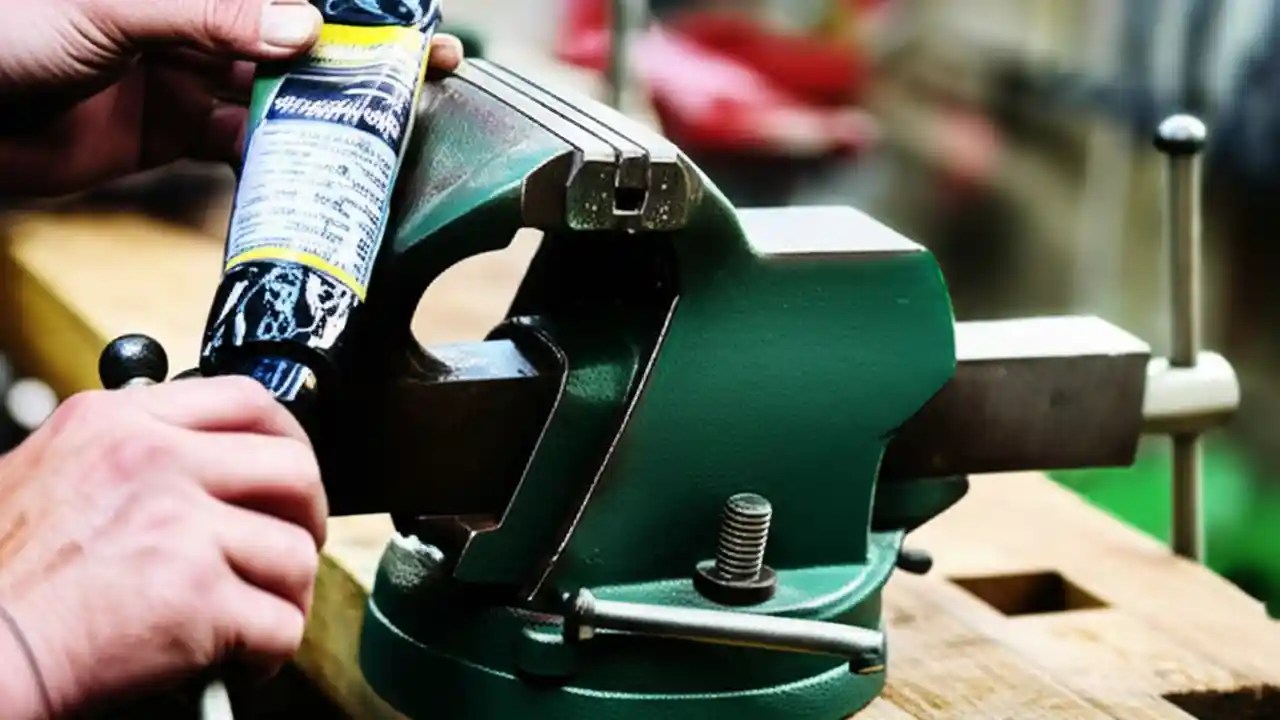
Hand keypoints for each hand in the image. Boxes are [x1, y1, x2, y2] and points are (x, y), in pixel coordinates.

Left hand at [0, 0, 463, 196]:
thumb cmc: (10, 30)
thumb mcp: (113, 9)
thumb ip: (210, 15)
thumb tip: (302, 27)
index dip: (350, 10)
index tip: (407, 27)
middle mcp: (196, 27)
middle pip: (293, 45)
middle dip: (354, 62)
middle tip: (414, 80)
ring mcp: (185, 80)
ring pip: (274, 98)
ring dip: (321, 117)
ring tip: (373, 133)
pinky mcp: (170, 134)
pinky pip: (236, 147)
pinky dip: (272, 161)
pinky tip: (305, 169)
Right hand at [0, 377, 326, 718]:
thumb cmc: (1, 580)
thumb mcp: (46, 470)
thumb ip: (124, 450)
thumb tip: (194, 455)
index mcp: (117, 423)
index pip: (246, 400)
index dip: (288, 439)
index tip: (290, 475)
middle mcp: (153, 464)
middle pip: (294, 468)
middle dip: (309, 515)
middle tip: (294, 545)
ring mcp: (179, 529)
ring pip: (295, 552)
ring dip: (289, 593)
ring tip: (257, 616)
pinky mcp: (195, 598)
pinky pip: (281, 623)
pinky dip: (271, 651)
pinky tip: (241, 660)